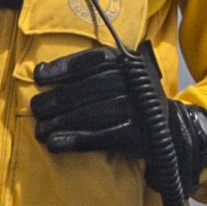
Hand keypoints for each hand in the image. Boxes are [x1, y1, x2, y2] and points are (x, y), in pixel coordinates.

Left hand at [29, 47, 206, 187]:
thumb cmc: (130, 101)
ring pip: (95, 113)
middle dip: (59, 99)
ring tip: (40, 130)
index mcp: (131, 63)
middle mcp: (138, 82)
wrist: (171, 130)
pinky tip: (55, 144)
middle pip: (92, 88)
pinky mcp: (140, 135)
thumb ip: (88, 71)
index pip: (94, 61)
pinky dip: (76, 140)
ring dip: (63, 122)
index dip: (64, 68)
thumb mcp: (119, 76)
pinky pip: (102, 137)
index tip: (39, 76)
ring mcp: (141, 109)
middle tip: (35, 109)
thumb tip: (40, 70)